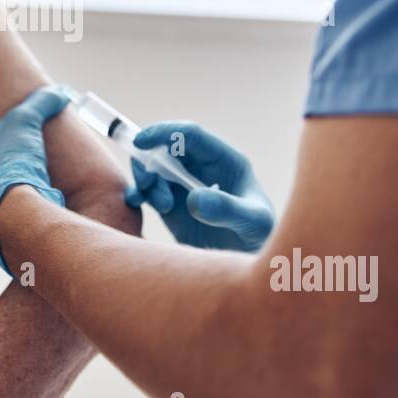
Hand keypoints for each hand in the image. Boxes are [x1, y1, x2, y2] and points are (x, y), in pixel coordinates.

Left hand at [0, 87, 70, 272]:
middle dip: (4, 176)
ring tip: (33, 193)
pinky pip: (2, 228)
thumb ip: (41, 103)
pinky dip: (16, 221)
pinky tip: (33, 215)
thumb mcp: (27, 122)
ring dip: (9, 201)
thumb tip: (61, 91)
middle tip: (28, 171)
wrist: (16, 214)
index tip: (16, 148)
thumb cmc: (13, 165)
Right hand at [124, 122, 274, 251]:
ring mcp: (185, 186)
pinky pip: (147, 190)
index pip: (191, 135)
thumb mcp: (253, 223)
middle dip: (151, 161)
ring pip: (154, 169)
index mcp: (225, 161)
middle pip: (166, 148)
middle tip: (148, 185)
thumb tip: (193, 198)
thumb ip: (226, 208)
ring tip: (163, 207)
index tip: (141, 142)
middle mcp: (203, 169)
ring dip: (148, 182)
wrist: (249, 263)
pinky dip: (137, 192)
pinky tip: (135, 203)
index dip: (164, 133)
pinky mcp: (172, 206)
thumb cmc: (261, 239)